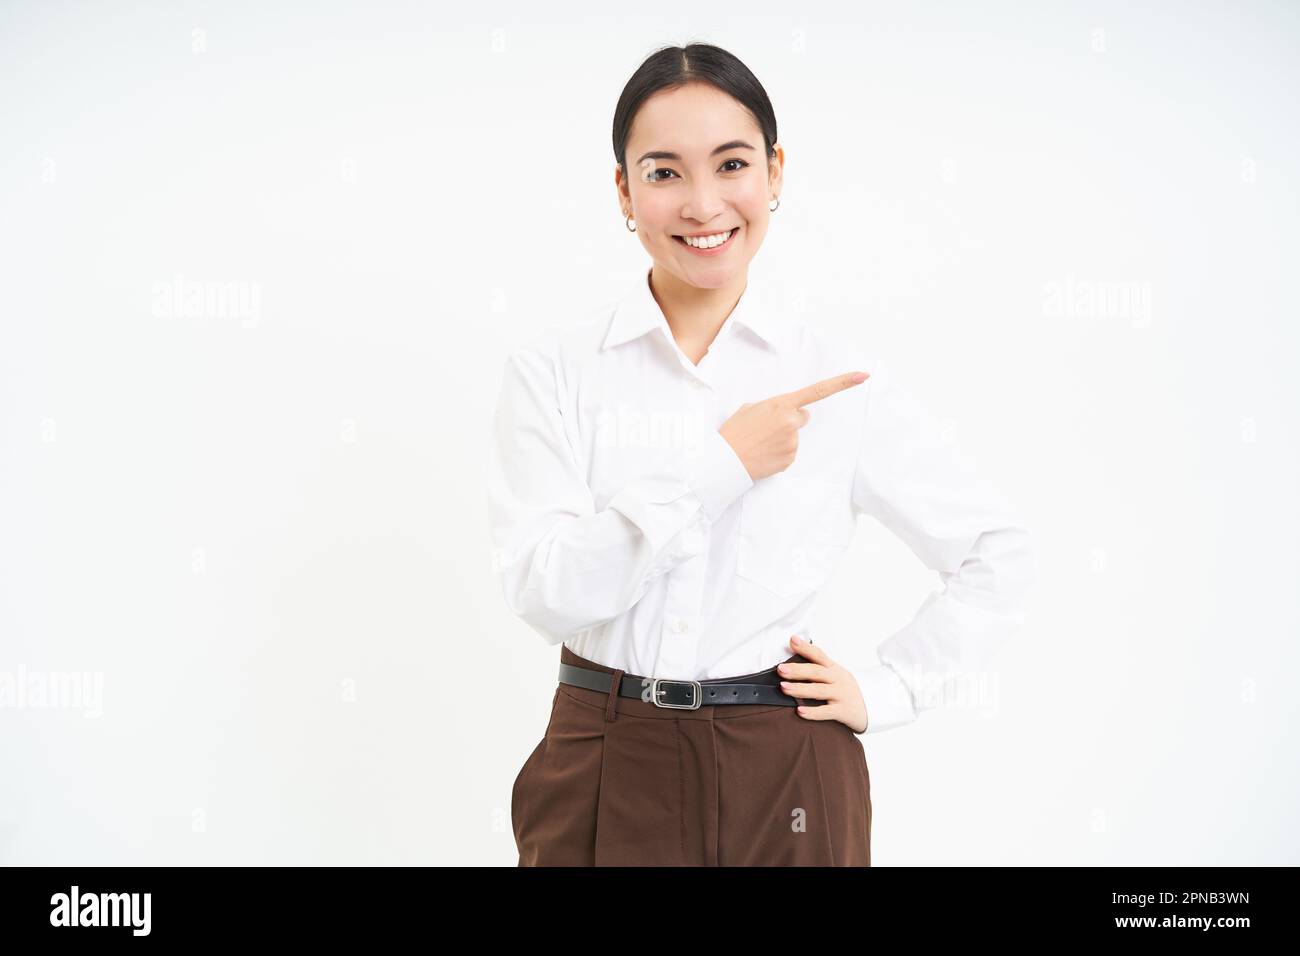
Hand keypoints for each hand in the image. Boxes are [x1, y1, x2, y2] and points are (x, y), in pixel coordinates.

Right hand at [719, 371, 868, 480]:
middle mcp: (792, 422)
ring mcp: (793, 442)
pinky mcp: (790, 459)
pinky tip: (763, 453)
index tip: (863, 376)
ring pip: (793, 437)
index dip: (843, 383)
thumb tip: (788, 414)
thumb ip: (773, 407)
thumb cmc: (734, 431)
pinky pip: (789, 453)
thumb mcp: (750, 409)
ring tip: (759, 442)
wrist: (724, 459)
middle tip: (766, 428)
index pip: (818, 391)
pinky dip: (778, 453)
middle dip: (789, 421)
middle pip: (801, 417)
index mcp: (782, 404)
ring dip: (780, 439)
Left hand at [778, 635, 867, 732]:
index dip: (805, 647)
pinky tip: (800, 711)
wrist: (873, 707)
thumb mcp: (836, 675)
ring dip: (800, 689)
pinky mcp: (843, 711)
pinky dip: (813, 712)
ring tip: (784, 687)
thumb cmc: (846, 690)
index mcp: (833, 668)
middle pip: (816, 672)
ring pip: (819, 691)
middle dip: (797, 670)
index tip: (792, 640)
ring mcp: (841, 695)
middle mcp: (838, 679)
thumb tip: (791, 663)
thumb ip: (818, 668)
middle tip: (781, 669)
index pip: (818, 655)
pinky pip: (826, 712)